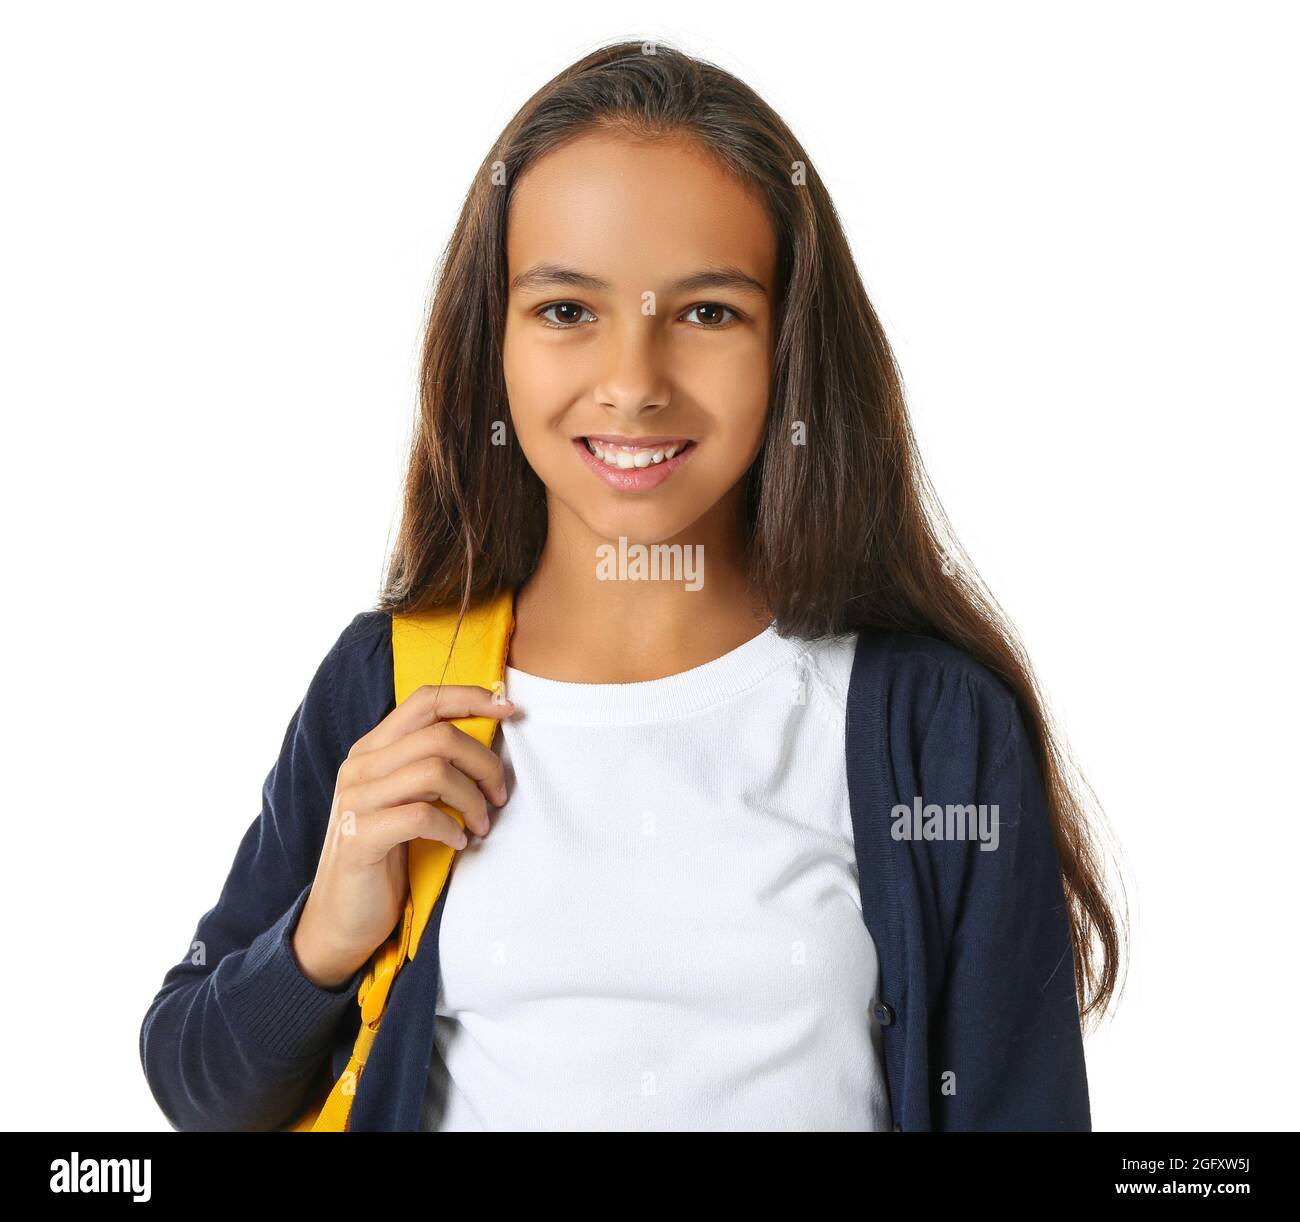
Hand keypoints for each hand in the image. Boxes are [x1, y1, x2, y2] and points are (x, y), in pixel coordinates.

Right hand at [292, 683, 514, 987]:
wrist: (342, 918)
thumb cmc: (387, 854)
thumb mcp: (407, 798)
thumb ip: (430, 764)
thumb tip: (489, 734)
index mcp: (372, 749)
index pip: (424, 700)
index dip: (470, 698)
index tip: (509, 709)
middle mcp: (360, 766)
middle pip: (439, 735)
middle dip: (483, 763)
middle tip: (499, 796)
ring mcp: (356, 800)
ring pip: (434, 771)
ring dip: (472, 798)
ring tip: (481, 824)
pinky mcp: (360, 837)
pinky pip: (421, 815)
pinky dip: (451, 827)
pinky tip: (458, 842)